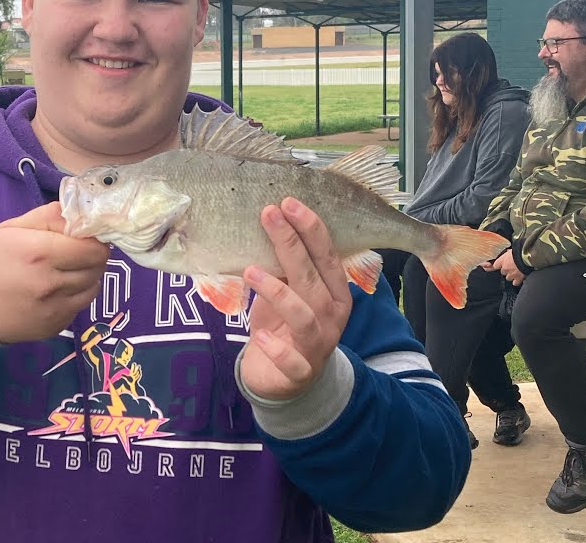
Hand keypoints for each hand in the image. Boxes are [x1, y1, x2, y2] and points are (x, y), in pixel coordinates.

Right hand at [0, 202, 109, 343]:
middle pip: (98, 267)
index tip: (86, 236)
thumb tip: (83, 213)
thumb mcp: (13, 227)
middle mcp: (50, 283)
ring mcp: (54, 309)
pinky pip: (80, 306)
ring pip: (93, 287)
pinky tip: (57, 289)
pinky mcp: (55, 326)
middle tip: (78, 251)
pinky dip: (76, 295)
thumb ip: (50, 216)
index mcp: (39, 252)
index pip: (93, 247)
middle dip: (93, 255)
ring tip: (67, 269)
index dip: (95, 239)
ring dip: (88, 275)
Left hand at [240, 198, 352, 400]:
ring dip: (277, 292)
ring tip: (250, 271)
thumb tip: (267, 222)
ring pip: (303, 315)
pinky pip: (291, 361)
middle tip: (268, 215)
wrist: (285, 381)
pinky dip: (275, 348)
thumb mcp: (287, 291)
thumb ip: (284, 266)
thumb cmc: (284, 325)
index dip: (311, 229)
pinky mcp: (299, 373)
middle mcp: (332, 316)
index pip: (327, 255)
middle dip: (291, 244)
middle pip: (313, 277)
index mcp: (335, 292)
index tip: (289, 203)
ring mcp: (318, 345)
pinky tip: (259, 335)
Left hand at [480, 249, 524, 286]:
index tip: (500, 265)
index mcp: (502, 261)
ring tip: (517, 272)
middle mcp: (505, 268)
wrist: (529, 257)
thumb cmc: (520, 252)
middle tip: (512, 267)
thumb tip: (508, 252)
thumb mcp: (511, 250)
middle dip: (507, 270)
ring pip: (508, 278)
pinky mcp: (518, 279)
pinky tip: (519, 278)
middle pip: (503, 272)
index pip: (495, 266)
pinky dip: (517, 281)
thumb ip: (508, 253)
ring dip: (512, 276)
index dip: (499, 265)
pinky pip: (515, 283)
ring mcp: (511, 274)